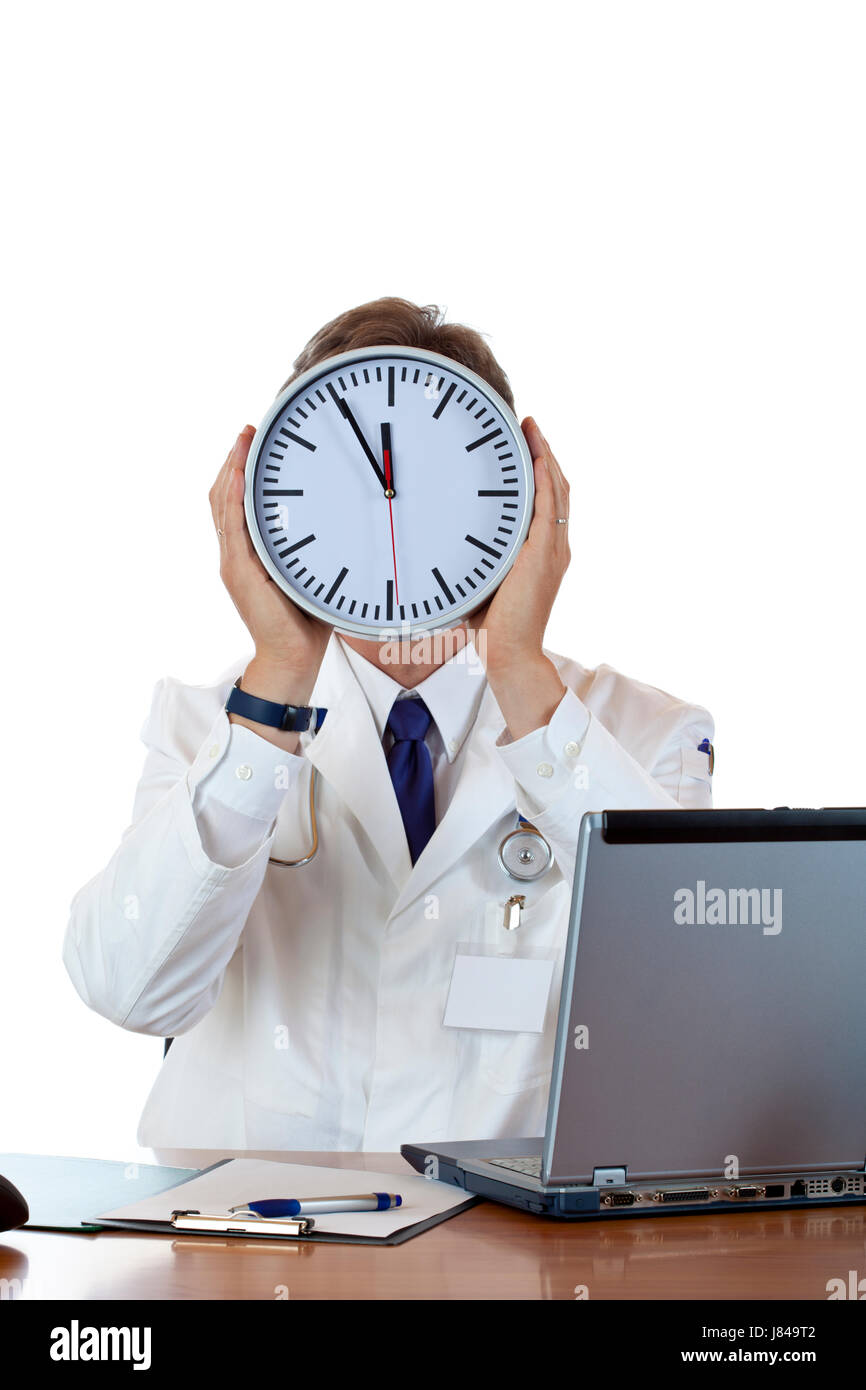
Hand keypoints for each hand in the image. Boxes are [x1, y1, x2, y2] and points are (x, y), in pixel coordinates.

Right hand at [209, 426, 331, 712]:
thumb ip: (323, 544)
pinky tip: (239, 475)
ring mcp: (233, 563)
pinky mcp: (238, 572)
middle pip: (223, 496)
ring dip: (231, 469)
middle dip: (233, 460)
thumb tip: (356, 515)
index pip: (236, 502)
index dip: (240, 469)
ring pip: (222, 505)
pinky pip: (232, 528)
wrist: (294, 658)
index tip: (253, 441)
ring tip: (242, 441)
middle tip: (248, 431)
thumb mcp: (317, 570)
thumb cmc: (309, 619)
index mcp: (250, 552)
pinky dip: (233, 498)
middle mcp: (235, 553)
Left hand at [468, 417, 569, 738]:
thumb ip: (468, 560)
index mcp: (542, 552)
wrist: (510, 655)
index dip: (539, 471)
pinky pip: (549, 508)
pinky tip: (536, 457)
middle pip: (557, 487)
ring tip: (531, 429)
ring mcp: (552, 550)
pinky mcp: (544, 555)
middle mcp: (554, 547)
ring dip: (545, 456)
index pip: (546, 501)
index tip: (524, 446)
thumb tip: (432, 545)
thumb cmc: (493, 630)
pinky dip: (545, 480)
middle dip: (544, 453)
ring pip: (557, 490)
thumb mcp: (478, 584)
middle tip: (528, 426)